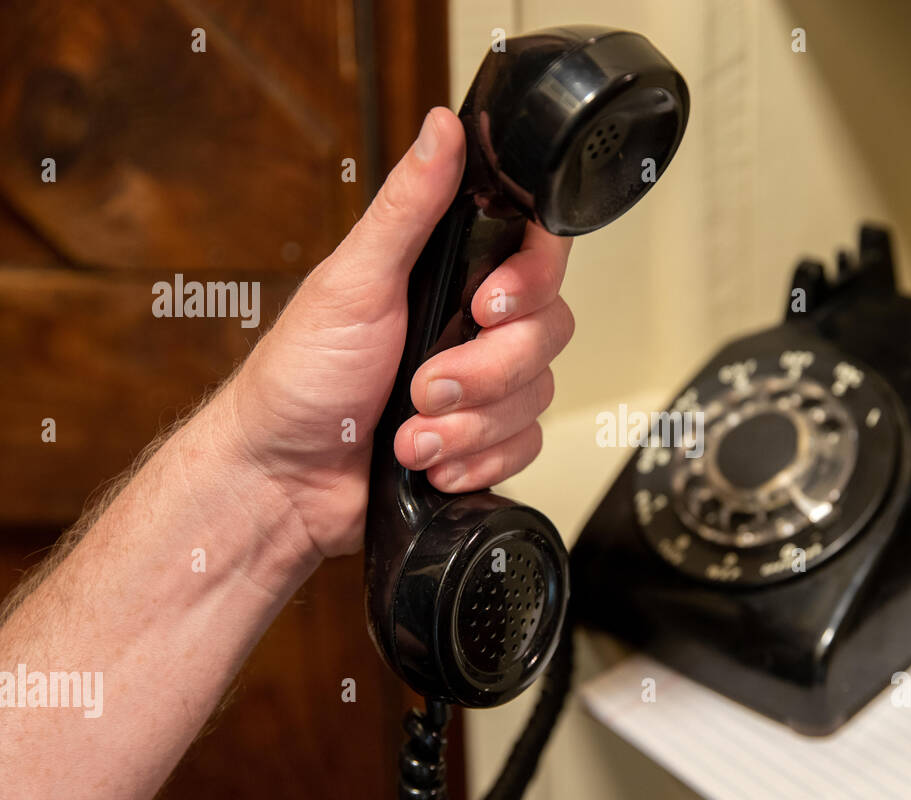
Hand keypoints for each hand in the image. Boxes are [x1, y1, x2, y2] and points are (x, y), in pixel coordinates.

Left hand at [225, 108, 574, 557]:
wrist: (284, 480)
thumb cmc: (300, 377)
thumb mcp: (351, 280)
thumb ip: (408, 206)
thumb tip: (441, 128)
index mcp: (447, 275)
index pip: (536, 255)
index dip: (529, 281)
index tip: (485, 305)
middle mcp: (471, 326)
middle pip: (546, 334)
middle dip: (484, 373)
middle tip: (423, 385)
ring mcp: (482, 386)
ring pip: (536, 397)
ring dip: (468, 426)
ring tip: (410, 434)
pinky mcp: (483, 440)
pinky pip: (525, 447)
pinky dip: (475, 460)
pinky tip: (430, 461)